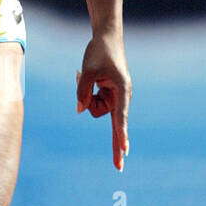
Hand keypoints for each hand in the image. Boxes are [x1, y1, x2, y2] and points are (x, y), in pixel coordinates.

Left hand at [76, 32, 131, 169]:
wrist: (106, 38)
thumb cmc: (99, 52)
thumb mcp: (87, 71)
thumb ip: (82, 92)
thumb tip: (80, 110)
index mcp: (122, 91)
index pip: (120, 117)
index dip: (121, 134)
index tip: (125, 149)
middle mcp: (122, 97)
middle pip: (111, 121)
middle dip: (115, 144)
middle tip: (119, 168)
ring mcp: (115, 97)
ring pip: (95, 109)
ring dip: (86, 97)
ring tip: (84, 75)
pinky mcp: (108, 95)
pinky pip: (93, 102)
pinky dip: (87, 93)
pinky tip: (85, 77)